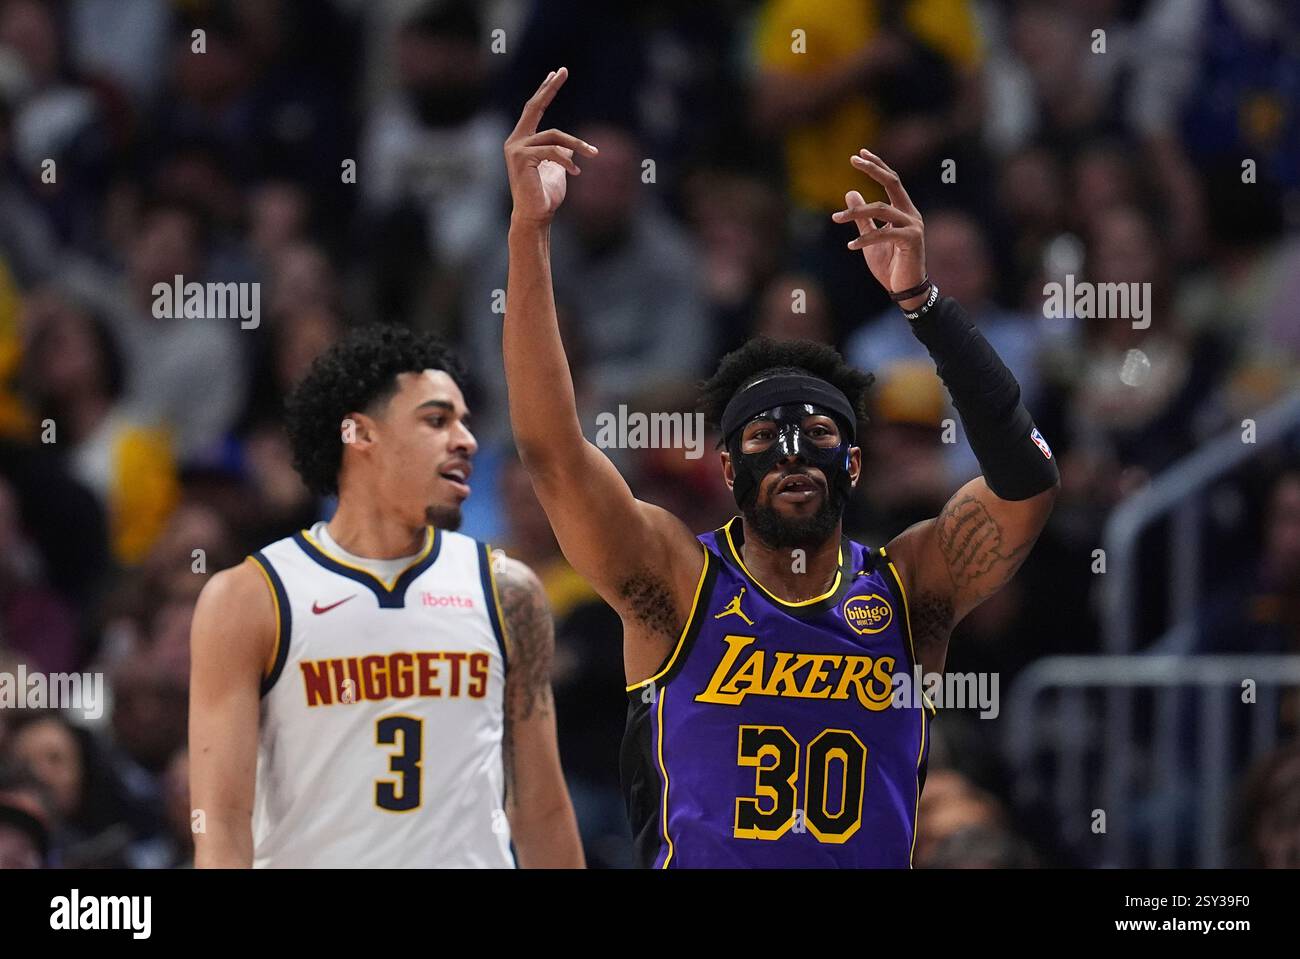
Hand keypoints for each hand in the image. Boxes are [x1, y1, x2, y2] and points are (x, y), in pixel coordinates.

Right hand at [504, 67, 598, 224]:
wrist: (536, 216)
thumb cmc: (546, 196)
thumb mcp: (558, 169)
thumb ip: (561, 154)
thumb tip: (570, 146)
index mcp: (522, 141)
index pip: (534, 110)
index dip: (545, 91)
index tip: (556, 73)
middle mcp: (515, 141)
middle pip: (534, 107)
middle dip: (550, 88)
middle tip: (563, 70)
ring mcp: (516, 148)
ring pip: (554, 136)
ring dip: (577, 144)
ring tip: (592, 155)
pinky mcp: (522, 158)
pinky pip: (552, 151)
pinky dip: (567, 161)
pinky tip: (576, 172)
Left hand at [831, 149, 926, 306]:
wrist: (905, 290)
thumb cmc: (890, 265)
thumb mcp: (870, 238)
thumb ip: (862, 217)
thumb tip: (850, 192)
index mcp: (904, 210)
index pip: (891, 181)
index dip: (876, 166)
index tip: (859, 154)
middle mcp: (911, 214)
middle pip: (893, 182)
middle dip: (873, 169)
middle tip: (853, 159)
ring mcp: (913, 226)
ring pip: (881, 209)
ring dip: (856, 213)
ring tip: (836, 218)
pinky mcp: (911, 241)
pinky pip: (883, 233)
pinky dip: (865, 239)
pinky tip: (850, 246)